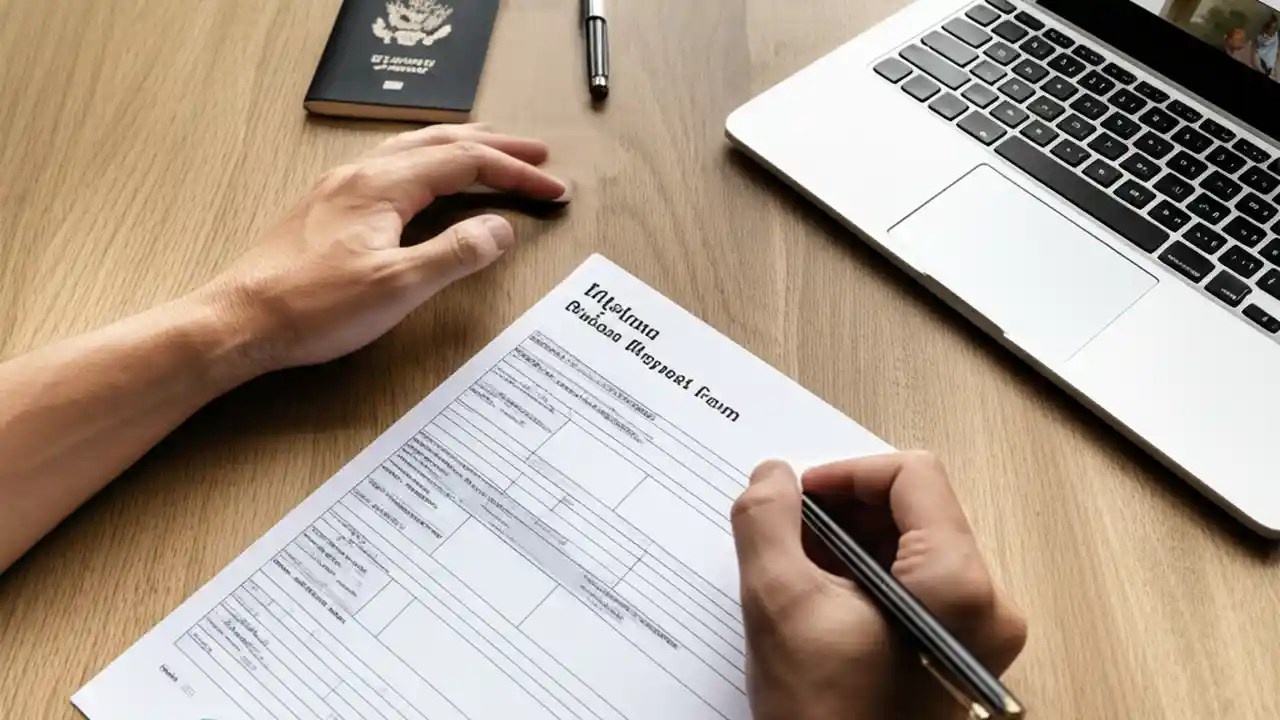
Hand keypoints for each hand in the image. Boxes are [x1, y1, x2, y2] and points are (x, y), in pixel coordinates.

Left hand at [196, 125, 568, 376]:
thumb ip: (455, 254)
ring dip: (460, 147)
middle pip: (441, 143)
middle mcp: (361, 175)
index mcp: (383, 186)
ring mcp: (341, 188)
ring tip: (491, 150)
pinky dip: (427, 161)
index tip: (552, 188)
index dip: (515, 172)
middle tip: (537, 155)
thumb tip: (499, 228)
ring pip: (413, 149)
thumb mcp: (398, 286)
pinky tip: (425, 178)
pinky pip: (391, 165)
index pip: (465, 162)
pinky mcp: (328, 208)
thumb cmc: (313, 307)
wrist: (241, 320)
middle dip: (496, 147)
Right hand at [731, 453, 1026, 719]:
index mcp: (958, 584)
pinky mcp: (955, 651)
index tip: (799, 496)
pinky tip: (818, 600)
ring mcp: (975, 631)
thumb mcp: (779, 605)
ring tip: (796, 569)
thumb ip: (768, 522)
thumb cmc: (827, 718)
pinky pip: (914, 585)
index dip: (847, 474)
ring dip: (849, 543)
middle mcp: (985, 604)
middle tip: (789, 532)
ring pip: (912, 545)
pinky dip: (864, 577)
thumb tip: (772, 477)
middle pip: (916, 508)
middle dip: (843, 511)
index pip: (912, 475)